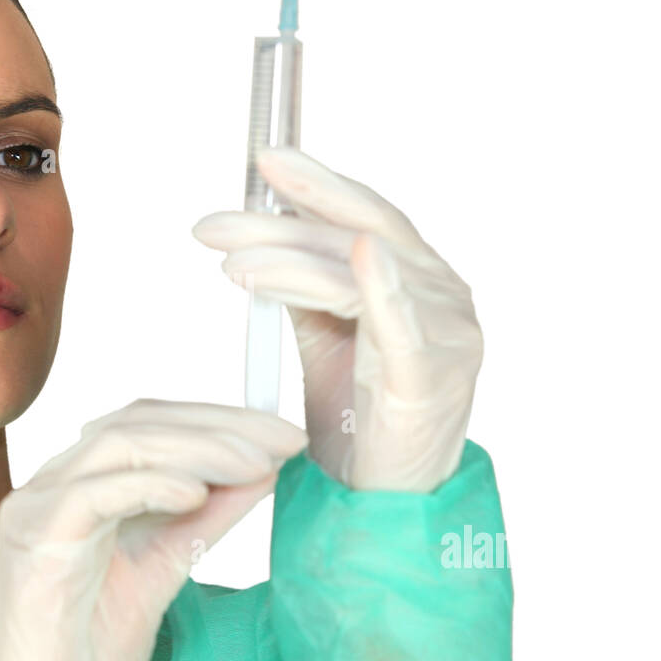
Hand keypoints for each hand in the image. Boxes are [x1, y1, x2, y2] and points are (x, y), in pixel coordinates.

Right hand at [0, 398, 306, 660]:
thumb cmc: (91, 652)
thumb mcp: (166, 567)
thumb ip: (206, 517)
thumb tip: (262, 468)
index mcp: (79, 485)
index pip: (148, 424)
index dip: (216, 419)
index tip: (279, 433)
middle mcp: (51, 487)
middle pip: (136, 424)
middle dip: (217, 426)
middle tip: (281, 439)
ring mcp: (36, 509)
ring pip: (118, 447)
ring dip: (197, 448)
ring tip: (254, 463)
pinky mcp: (32, 542)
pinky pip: (92, 494)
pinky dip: (150, 486)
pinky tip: (195, 493)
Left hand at [192, 147, 483, 492]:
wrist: (383, 497)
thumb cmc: (361, 418)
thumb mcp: (325, 335)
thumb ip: (306, 284)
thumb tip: (262, 238)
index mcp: (416, 277)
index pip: (361, 216)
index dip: (314, 186)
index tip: (263, 162)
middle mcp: (441, 293)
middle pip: (356, 234)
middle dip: (282, 222)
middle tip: (216, 223)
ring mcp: (445, 331)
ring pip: (361, 275)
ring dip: (293, 263)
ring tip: (233, 266)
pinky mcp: (432, 375)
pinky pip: (404, 324)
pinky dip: (382, 286)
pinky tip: (360, 253)